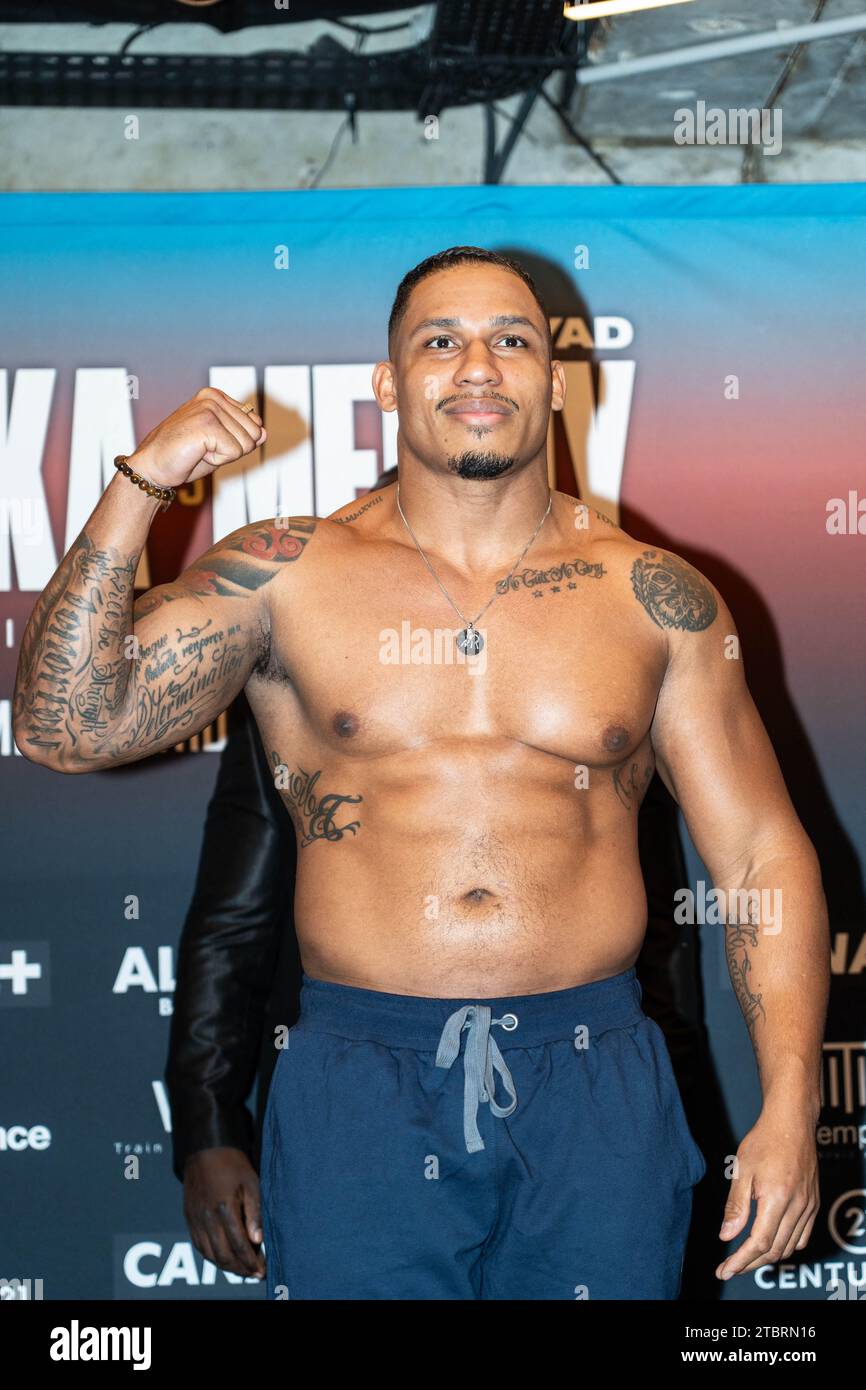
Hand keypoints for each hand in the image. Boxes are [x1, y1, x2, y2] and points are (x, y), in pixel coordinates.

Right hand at [129, 387, 266, 488]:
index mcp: (216, 396)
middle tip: (203, 449)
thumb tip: (264, 433)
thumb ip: (242, 436)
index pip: (254, 424)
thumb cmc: (183, 456)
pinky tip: (197, 453)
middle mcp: (213, 398)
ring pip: (246, 444)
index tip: (210, 444)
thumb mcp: (220, 444)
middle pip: (254, 434)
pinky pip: (234, 452)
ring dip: (223, 456)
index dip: (236, 443)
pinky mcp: (207, 423)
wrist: (153, 467)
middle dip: (232, 450)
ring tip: (199, 450)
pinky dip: (217, 461)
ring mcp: (209, 408)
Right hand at [183, 1146, 265, 1279]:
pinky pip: (199, 1246)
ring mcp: (196, 1219)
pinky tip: (224, 1259)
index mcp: (224, 1208)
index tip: (263, 1271)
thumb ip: (254, 1213)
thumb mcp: (251, 1183)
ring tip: (242, 1271)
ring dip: (226, 1267)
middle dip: (240, 1269)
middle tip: (255, 1274)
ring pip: (209, 1255)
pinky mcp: (189, 1218)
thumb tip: (258, 1241)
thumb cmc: (233, 1164)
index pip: (239, 1245)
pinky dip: (212, 1257)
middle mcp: (207, 1218)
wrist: (206, 1149)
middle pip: (223, 1255)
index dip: (251, 1262)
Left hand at [716, 1110, 818, 1280]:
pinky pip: (803, 1236)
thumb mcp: (742, 1170)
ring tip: (747, 1257)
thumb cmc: (764, 1141)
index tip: (725, 1269)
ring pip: (790, 1246)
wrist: (792, 1123)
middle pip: (775, 1250)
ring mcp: (809, 1206)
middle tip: (731, 1267)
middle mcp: (798, 1206)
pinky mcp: (814, 1204)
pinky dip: (786, 1246)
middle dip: (751, 1264)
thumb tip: (726, 1236)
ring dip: (768, 1257)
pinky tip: (771, 1242)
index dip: (741, 1261)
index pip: (759, 1243)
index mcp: (777, 1198)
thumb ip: (736, 1206)